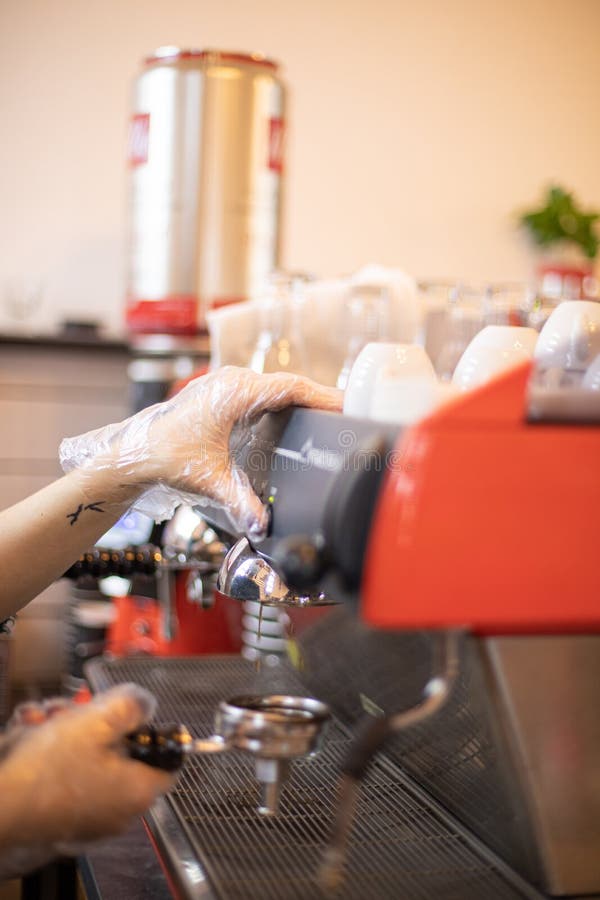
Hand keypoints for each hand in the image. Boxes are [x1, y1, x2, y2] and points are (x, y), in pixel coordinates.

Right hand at [0, 685, 174, 851]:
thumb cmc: (47, 772)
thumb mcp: (98, 720)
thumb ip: (132, 705)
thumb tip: (146, 703)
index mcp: (139, 790)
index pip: (170, 760)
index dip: (155, 731)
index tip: (137, 716)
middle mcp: (120, 810)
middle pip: (123, 751)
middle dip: (96, 722)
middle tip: (76, 710)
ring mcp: (91, 816)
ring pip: (90, 757)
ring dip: (68, 731)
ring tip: (44, 719)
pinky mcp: (63, 816)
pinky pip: (69, 774)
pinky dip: (53, 752)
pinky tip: (32, 735)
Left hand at [60, 367, 341, 535]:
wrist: (134, 451)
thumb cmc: (164, 455)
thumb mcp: (209, 481)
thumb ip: (241, 503)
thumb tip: (262, 525)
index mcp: (235, 392)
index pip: (292, 387)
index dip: (324, 395)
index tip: (349, 404)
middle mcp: (233, 381)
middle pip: (289, 385)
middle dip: (319, 399)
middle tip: (348, 415)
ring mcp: (227, 384)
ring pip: (276, 387)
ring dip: (302, 400)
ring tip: (329, 416)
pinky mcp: (223, 394)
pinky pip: (263, 393)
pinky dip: (283, 403)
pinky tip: (295, 419)